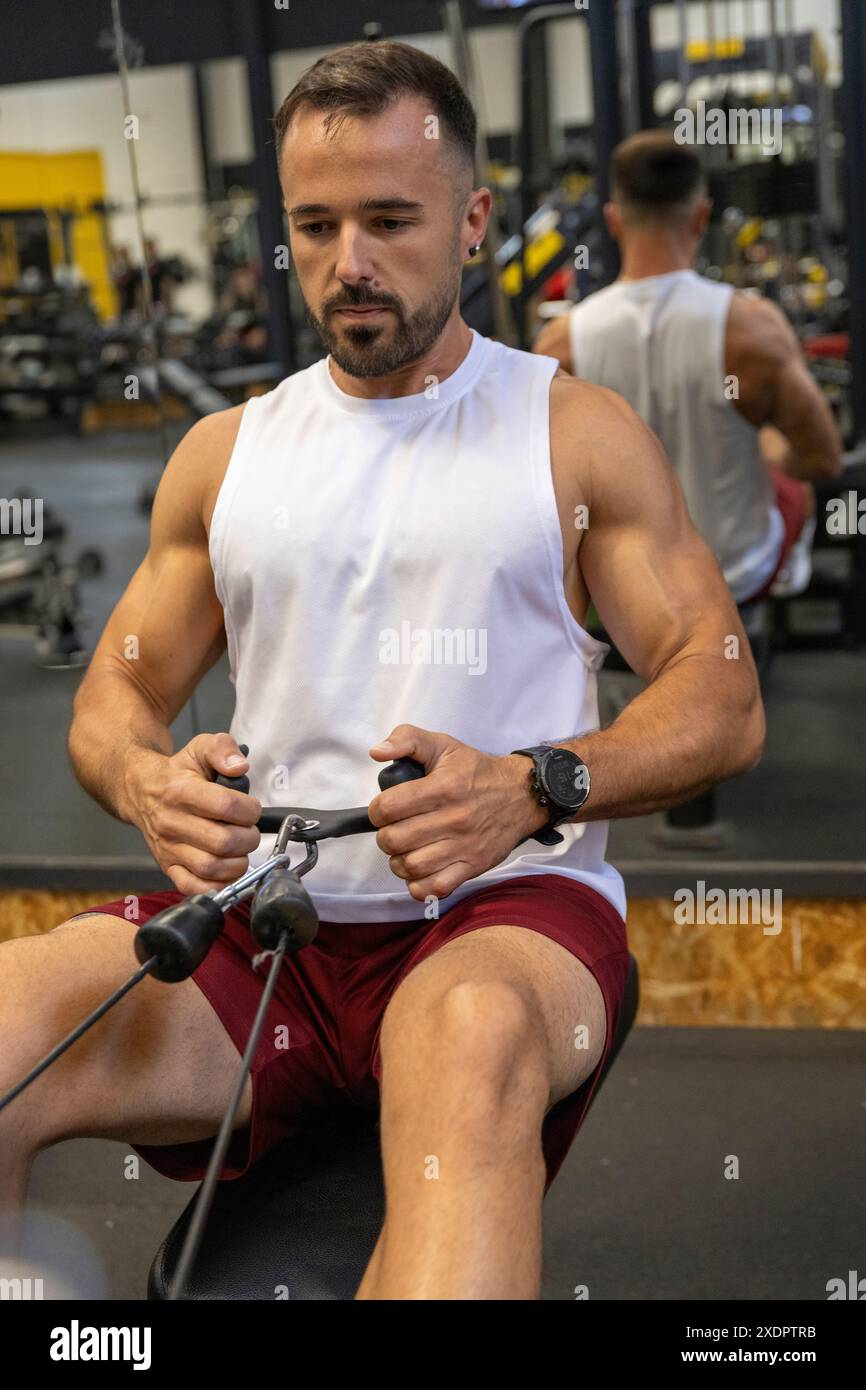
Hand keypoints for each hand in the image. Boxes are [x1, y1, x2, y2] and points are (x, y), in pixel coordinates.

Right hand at [127, 732, 261, 893]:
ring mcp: (168, 848)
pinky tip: (227, 870)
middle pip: (224, 842)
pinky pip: (193, 887)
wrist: (140, 791)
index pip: (227, 807)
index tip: (252, 808)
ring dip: (238, 862)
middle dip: (249, 837)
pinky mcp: (167, 866)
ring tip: (240, 848)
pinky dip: (217, 885)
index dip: (250, 810)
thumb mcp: (199, 748)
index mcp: (180, 791)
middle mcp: (171, 822)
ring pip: (212, 867)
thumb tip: (240, 767)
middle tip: (249, 830)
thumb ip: (223, 749)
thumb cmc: (177, 772)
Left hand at [367, 723, 545, 903]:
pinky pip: (434, 888)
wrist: (523, 794)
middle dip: (385, 835)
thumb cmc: (478, 772)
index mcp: (443, 787)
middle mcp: (454, 819)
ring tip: (406, 848)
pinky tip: (420, 868)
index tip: (385, 809)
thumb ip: (406, 739)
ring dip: (399, 860)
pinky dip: (419, 884)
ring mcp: (464, 846)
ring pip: (410, 867)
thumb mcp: (444, 744)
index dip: (377, 810)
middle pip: (394, 840)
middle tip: (395, 829)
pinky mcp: (473, 866)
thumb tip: (377, 752)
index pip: (388, 807)